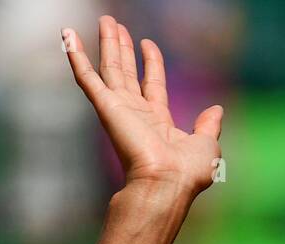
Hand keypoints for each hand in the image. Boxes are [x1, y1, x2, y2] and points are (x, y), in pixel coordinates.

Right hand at [63, 15, 222, 199]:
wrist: (167, 183)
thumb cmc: (188, 173)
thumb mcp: (207, 144)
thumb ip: (209, 125)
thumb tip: (217, 110)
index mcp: (160, 122)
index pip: (153, 84)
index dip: (151, 62)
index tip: (147, 43)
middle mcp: (137, 114)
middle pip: (127, 72)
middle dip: (122, 48)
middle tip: (115, 24)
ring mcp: (120, 109)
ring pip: (109, 68)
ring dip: (106, 44)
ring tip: (105, 19)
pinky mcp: (106, 107)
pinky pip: (86, 77)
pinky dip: (76, 56)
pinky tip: (68, 35)